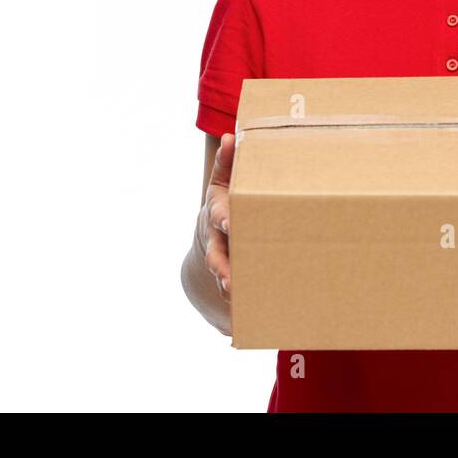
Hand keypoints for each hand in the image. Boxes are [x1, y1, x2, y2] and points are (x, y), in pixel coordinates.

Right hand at [198, 132, 234, 303]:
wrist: (207, 235)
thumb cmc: (226, 202)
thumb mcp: (223, 180)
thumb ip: (228, 161)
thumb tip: (232, 135)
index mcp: (217, 214)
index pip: (219, 217)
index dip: (225, 221)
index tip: (231, 224)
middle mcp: (215, 242)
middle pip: (216, 257)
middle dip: (223, 268)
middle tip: (230, 279)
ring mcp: (221, 262)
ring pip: (222, 280)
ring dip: (230, 293)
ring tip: (239, 306)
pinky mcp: (230, 279)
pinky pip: (232, 296)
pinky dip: (238, 309)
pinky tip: (250, 322)